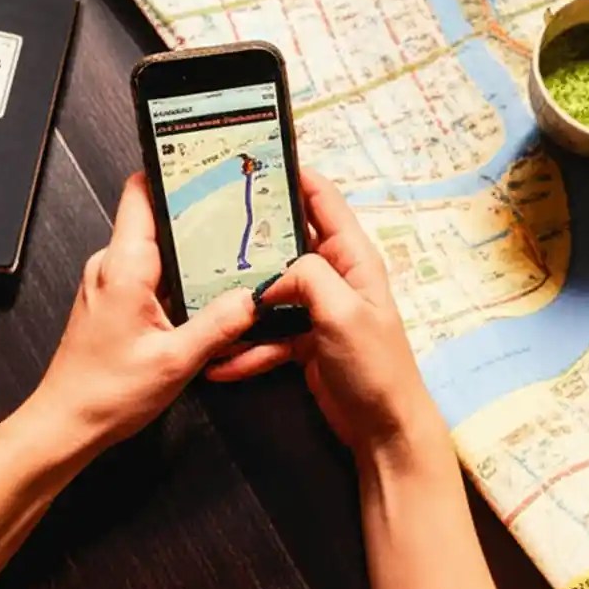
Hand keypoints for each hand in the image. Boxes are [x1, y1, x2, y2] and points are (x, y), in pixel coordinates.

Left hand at [29, 173, 257, 451]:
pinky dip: (178, 276)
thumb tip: (253, 296)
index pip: (141, 194)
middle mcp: (111, 266)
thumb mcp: (176, 361)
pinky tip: (205, 290)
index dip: (171, 173)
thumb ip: (219, 324)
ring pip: (156, 248)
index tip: (206, 166)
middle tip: (238, 212)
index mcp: (123, 268)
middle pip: (156, 218)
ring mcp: (110, 282)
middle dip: (196, 214)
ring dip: (190, 250)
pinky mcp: (114, 300)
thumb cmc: (107, 394)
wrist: (67, 423)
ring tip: (231, 250)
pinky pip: (150, 273)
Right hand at [207, 170, 443, 459]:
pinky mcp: (305, 343)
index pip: (323, 201)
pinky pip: (269, 336)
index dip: (295, 175)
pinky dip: (248, 349)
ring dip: (242, 302)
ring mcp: (319, 311)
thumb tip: (273, 276)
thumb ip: (307, 277)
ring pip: (271, 293)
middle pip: (287, 244)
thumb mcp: (343, 312)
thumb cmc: (375, 366)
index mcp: (352, 259)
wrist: (384, 429)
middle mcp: (335, 278)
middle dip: (252, 238)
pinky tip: (222, 362)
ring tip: (203, 298)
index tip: (258, 159)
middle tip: (210, 225)